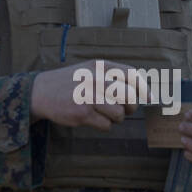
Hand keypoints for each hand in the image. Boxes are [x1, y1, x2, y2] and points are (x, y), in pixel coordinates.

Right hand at [30, 60, 150, 129]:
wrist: (41, 91)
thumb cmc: (71, 82)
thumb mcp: (91, 70)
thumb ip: (114, 76)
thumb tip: (143, 92)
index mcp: (100, 66)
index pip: (132, 76)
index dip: (144, 89)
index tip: (150, 99)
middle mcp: (96, 79)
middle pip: (130, 97)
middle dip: (130, 107)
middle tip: (122, 109)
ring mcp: (89, 96)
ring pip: (119, 114)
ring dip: (115, 118)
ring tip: (102, 113)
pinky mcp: (82, 113)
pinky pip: (106, 125)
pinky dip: (103, 125)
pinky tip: (91, 118)